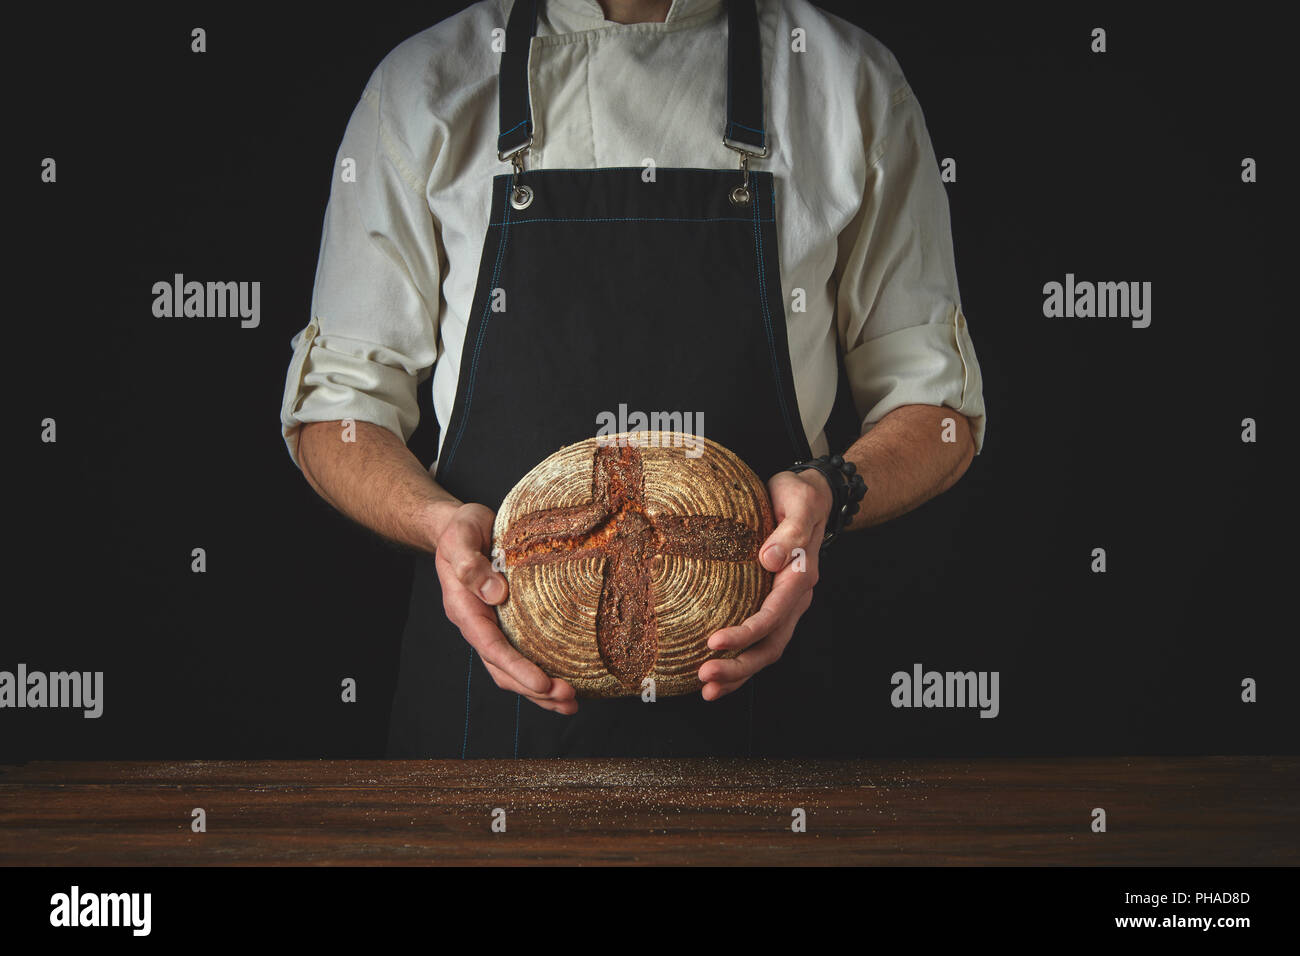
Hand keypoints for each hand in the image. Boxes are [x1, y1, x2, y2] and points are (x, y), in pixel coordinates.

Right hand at [433, 502, 577, 713]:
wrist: (458, 527)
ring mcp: (491, 626)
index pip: (492, 647)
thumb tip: (496, 594)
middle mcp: (478, 624)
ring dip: (540, 691)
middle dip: (535, 689)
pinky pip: (522, 653)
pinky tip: (562, 680)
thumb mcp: (460, 538)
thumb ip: (471, 565)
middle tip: (569, 699)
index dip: (517, 669)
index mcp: (464, 610)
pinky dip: (542, 671)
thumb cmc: (459, 531)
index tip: (542, 684)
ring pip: (512, 670)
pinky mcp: (506, 622)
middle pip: (504, 669)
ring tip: (570, 704)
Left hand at [697, 469, 831, 699]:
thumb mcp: (799, 502)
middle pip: (770, 645)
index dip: (745, 634)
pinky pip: (759, 641)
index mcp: (800, 577)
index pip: (772, 616)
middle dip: (739, 667)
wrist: (811, 494)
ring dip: (739, 672)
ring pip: (765, 650)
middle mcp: (794, 598)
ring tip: (708, 688)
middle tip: (705, 677)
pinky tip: (719, 674)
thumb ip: (789, 531)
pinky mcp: (772, 604)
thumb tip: (770, 559)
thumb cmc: (800, 496)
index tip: (713, 642)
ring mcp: (785, 605)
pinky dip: (740, 661)